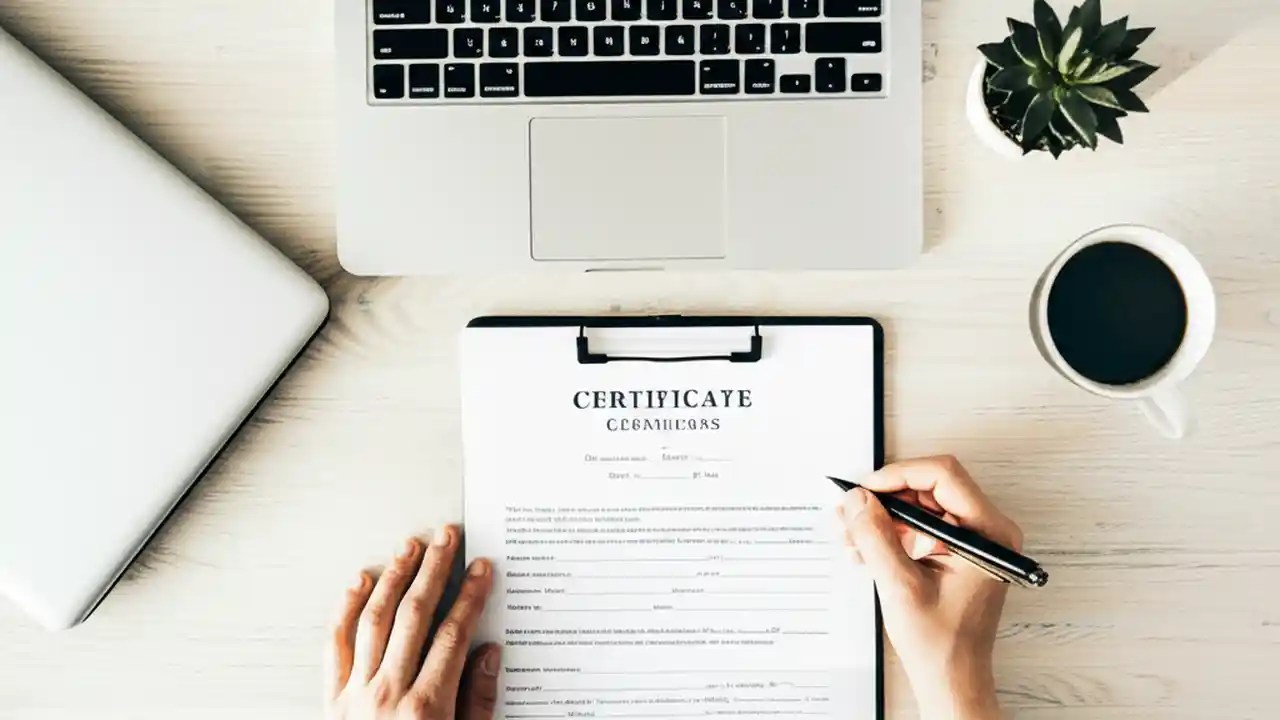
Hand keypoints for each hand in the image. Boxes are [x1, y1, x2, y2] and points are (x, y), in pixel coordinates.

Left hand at [325, 525, 498, 719]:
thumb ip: (478, 701)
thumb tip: (486, 651)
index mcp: (427, 708)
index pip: (453, 633)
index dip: (469, 595)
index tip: (481, 568)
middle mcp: (387, 694)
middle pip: (414, 615)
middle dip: (434, 571)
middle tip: (447, 538)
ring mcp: (355, 695)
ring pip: (374, 620)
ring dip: (394, 577)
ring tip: (410, 547)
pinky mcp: (331, 699)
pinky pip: (335, 644)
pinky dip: (346, 609)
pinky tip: (360, 582)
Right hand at [836, 456, 1021, 719]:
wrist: (951, 675)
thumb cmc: (941, 642)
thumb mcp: (900, 586)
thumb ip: (876, 537)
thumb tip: (857, 500)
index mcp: (988, 534)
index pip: (942, 476)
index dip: (898, 476)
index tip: (865, 490)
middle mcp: (987, 530)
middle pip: (929, 488)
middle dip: (885, 499)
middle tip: (851, 511)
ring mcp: (973, 539)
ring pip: (920, 505)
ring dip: (883, 518)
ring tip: (852, 536)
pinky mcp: (958, 549)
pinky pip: (921, 525)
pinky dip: (891, 532)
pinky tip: (866, 549)